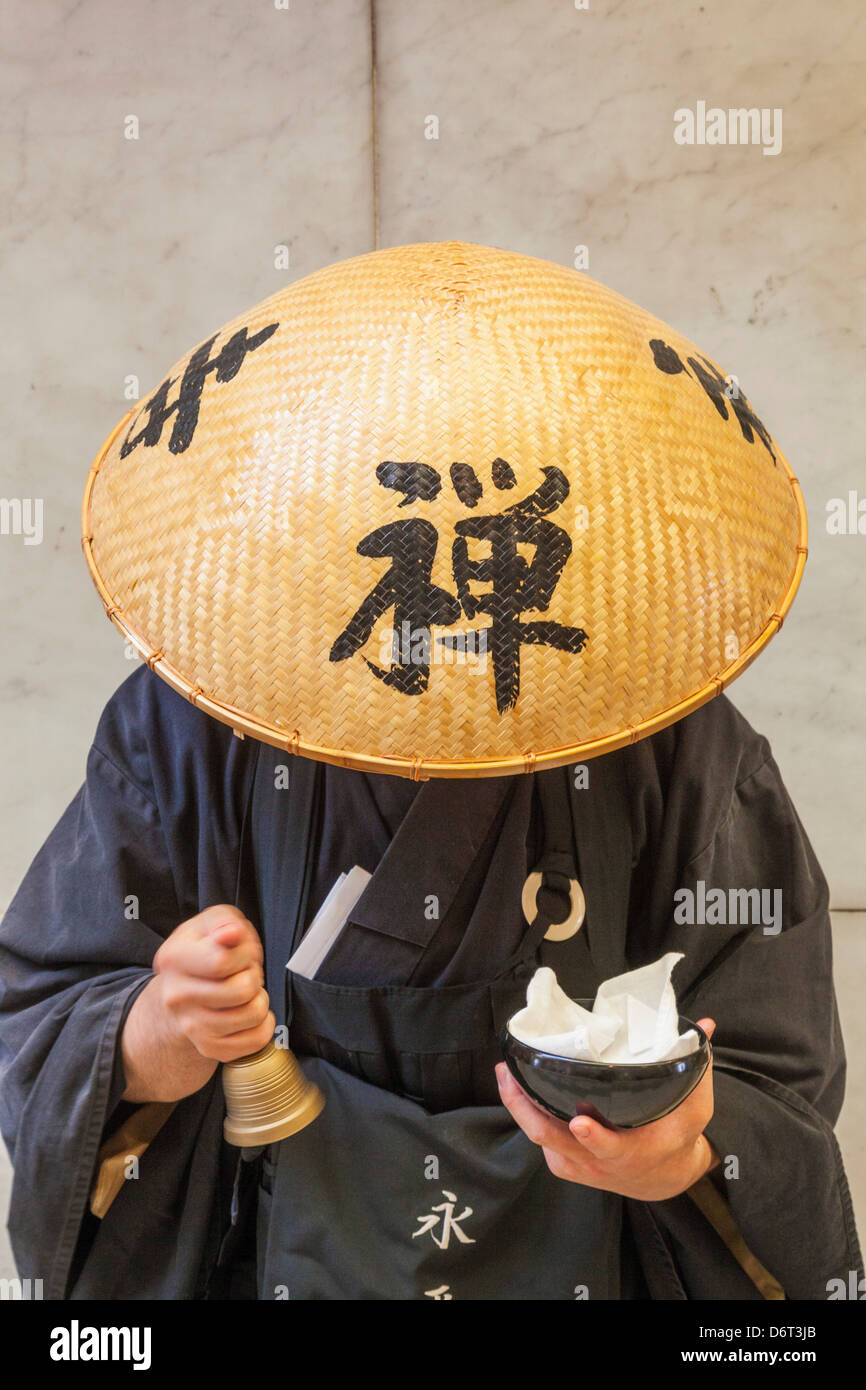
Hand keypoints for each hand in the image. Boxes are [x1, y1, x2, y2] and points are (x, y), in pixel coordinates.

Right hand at [121, 905, 272, 1101]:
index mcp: (173, 959)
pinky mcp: (209, 1048)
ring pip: (253, 1014)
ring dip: (260, 998)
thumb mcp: (213, 922)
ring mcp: (190, 1027)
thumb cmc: (204, 950)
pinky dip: (264, 1024)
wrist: (182, 988)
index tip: (243, 952)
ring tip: (246, 990)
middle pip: (242, 990)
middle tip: (245, 972)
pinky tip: (250, 1011)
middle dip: (254, 975)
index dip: (245, 954)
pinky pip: (256, 1040)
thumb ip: (225, 921)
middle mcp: (176, 997)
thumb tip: (232, 934)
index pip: (223, 962)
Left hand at [495, 1019, 718, 1201]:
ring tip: (505, 1074)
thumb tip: (707, 1025)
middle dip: (528, 1110)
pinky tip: (515, 1089)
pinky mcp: (566, 1165)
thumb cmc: (677, 1133)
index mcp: (637, 1150)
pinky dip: (526, 1116)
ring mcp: (581, 1166)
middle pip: (556, 1141)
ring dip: (519, 1108)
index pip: (612, 1149)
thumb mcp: (695, 1104)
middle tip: (509, 1076)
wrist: (662, 1177)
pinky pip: (542, 1142)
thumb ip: (697, 1065)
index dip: (594, 1139)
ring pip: (542, 1140)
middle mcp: (603, 1163)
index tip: (580, 1120)